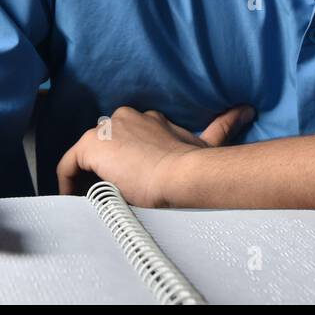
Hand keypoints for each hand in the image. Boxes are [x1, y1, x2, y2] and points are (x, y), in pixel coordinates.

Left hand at [56, 104, 253, 206]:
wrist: (183, 175)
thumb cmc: (197, 166)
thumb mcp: (208, 144)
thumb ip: (222, 125)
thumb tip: (247, 109)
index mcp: (148, 119)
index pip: (126, 139)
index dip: (122, 164)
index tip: (123, 186)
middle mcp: (124, 119)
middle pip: (103, 147)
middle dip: (103, 171)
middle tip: (107, 199)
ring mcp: (106, 130)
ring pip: (86, 157)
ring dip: (87, 179)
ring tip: (92, 204)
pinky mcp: (91, 145)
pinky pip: (68, 165)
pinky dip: (67, 184)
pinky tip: (74, 203)